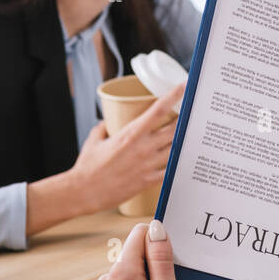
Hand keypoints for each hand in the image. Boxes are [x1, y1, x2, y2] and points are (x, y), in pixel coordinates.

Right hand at [69, 83, 184, 214]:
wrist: (83, 192)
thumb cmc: (87, 166)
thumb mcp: (94, 140)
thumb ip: (104, 127)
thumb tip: (107, 122)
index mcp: (130, 134)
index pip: (157, 110)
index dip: (173, 97)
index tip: (183, 87)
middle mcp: (143, 147)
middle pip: (174, 129)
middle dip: (186, 119)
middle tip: (194, 111)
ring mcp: (148, 165)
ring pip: (176, 148)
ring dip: (185, 141)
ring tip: (194, 134)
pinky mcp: (148, 181)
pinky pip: (170, 171)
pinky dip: (178, 165)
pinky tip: (185, 161)